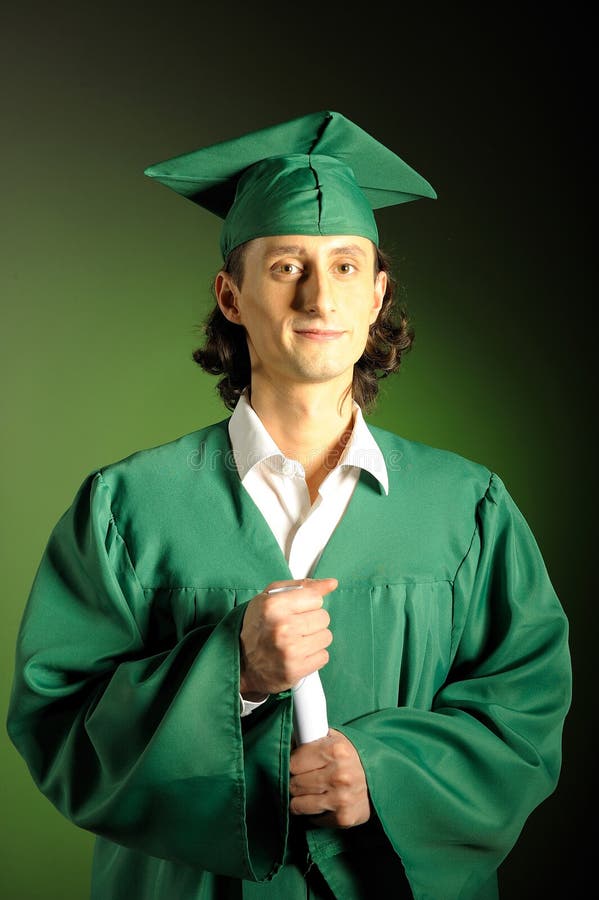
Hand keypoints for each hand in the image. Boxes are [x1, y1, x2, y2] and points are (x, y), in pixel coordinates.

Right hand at [239, 578, 336, 697]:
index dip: (307, 604)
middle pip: (323, 617)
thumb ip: (303, 586)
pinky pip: (323, 656)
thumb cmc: (257, 627)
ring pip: (326, 636)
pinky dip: (313, 656)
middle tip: (294, 627)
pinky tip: (298, 654)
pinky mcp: (295, 669)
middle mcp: (281, 627)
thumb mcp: (271, 597)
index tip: (295, 611)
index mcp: (273, 605)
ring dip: (314, 639)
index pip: (316, 598)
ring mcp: (289, 650)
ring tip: (296, 641)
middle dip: (312, 621)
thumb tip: (332, 583)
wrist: (242, 663)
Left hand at [289, 729, 370, 827]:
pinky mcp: (344, 818)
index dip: (292, 764)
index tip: (297, 766)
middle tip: (304, 780)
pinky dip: (314, 813)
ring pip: (298, 804)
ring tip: (310, 793)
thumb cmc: (351, 758)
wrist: (382, 780)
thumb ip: (310, 738)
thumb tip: (284, 742)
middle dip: (295, 783)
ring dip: (300, 800)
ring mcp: (342, 798)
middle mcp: (339, 774)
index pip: (293, 763)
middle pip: (294, 784)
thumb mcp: (334, 739)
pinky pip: (313, 819)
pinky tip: (324, 803)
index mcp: (336, 750)